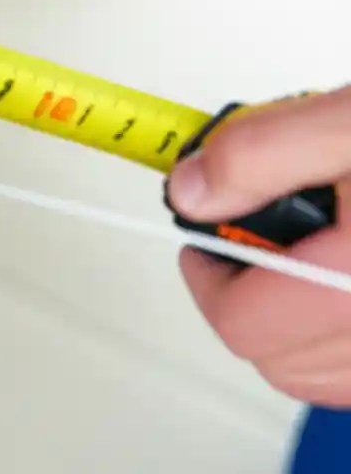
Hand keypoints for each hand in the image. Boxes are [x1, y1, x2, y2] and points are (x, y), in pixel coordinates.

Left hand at [167, 86, 350, 405]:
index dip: (206, 274)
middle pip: (278, 359)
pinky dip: (344, 335)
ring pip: (326, 374)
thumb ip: (262, 153)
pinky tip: (345, 276)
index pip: (242, 324)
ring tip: (308, 250)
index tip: (205, 235)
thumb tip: (192, 190)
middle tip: (252, 238)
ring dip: (296, 321)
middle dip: (248, 297)